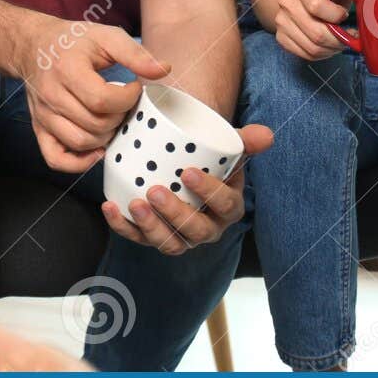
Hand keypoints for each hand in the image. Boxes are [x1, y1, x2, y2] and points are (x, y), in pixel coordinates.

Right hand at [17, 20, 165, 173]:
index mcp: (67, 69)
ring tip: (111, 119)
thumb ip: (135, 53)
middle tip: (124, 104)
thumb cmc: (73, 41)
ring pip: (80, 142)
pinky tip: (96, 149)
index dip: (128, 99)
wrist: (34, 46)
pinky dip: (78, 163)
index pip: (102, 100)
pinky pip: (56, 159)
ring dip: (105, 137)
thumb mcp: (105, 36)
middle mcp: (51, 94)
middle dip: (119, 117)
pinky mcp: (39, 128)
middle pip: (95, 124)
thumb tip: (164, 70)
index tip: (134, 88)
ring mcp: (43, 115)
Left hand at [101, 124, 272, 253]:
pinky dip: (122, 226)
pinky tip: (110, 207)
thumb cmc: (209, 161)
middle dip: (175, 213)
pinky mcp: (153, 236)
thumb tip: (266, 135)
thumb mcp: (227, 149)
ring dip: (150, 226)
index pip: (224, 205)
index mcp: (228, 206)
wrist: (186, 168)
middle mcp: (207, 227)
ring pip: (168, 242)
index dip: (209, 193)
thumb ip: (244, 141)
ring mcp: (179, 236)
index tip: (189, 172)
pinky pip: (137, 237)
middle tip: (154, 190)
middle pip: (195, 230)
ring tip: (134, 203)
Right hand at [272, 0, 355, 60]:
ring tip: (340, 40)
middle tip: (348, 35)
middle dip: (338, 39)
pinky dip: (323, 54)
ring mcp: (281, 22)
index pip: (316, 6)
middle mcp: (286, 2)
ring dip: (332, 49)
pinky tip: (329, 45)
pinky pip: (306, 55)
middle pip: (316, 33)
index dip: (336, 15)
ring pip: (313, 48)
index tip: (343, 14)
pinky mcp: (281, 38)